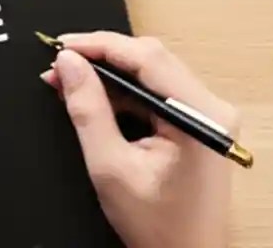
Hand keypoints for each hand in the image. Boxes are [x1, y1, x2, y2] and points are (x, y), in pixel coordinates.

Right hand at [42, 32, 239, 247]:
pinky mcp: (200, 122)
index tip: (63, 45)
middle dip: (102, 58)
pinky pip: (158, 91)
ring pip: (153, 72)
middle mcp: (213, 108)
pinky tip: (97, 95)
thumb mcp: (111, 167)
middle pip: (151, 60)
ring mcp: (209, 114)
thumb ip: (88, 110)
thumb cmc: (159, 227)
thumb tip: (69, 64)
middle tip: (59, 64)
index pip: (147, 58)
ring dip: (111, 74)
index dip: (100, 45)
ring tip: (70, 79)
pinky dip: (125, 91)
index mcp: (201, 116)